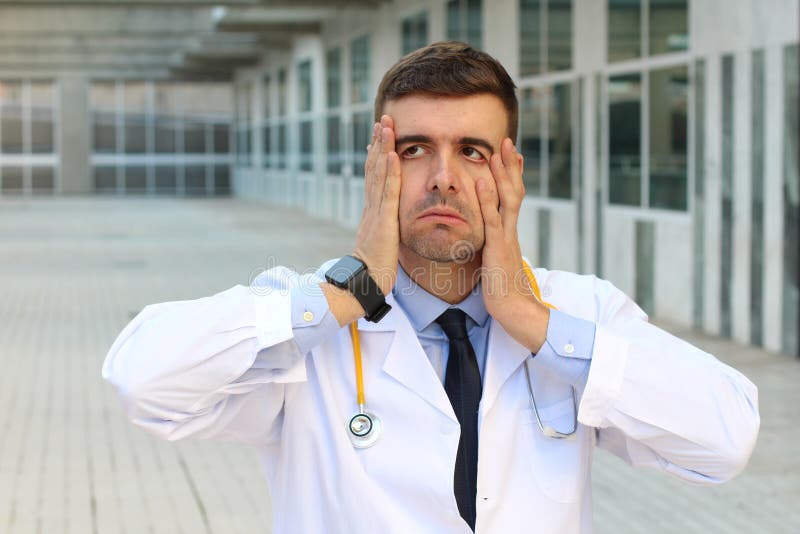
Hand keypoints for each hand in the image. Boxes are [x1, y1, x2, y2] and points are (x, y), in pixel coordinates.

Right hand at [352, 115, 401, 296]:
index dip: (377, 154)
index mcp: (372, 210)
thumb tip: (388, 221)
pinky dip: (390, 171)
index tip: (380, 135)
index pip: (374, 176)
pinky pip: (388, 191)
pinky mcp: (384, 219)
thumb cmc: (375, 266)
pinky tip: (392, 154)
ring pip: (379, 173)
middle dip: (378, 142)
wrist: (366, 281)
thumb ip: (384, 227)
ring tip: (386, 126)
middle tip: (382, 119)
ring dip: (383, 147)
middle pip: (374, 167)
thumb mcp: (382, 240)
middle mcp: (372, 205)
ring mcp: (376, 211)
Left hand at [475, 138, 549, 352]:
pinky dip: (487, 200)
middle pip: (515, 191)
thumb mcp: (498, 263)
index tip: (511, 155)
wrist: (516, 312)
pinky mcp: (497, 249)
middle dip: (510, 166)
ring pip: (507, 199)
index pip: (513, 198)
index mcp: (509, 233)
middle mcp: (510, 231)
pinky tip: (481, 182)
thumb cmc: (504, 291)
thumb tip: (493, 241)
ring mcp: (505, 238)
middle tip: (507, 141)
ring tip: (497, 151)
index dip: (512, 176)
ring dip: (502, 174)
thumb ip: (496, 248)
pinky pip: (491, 220)